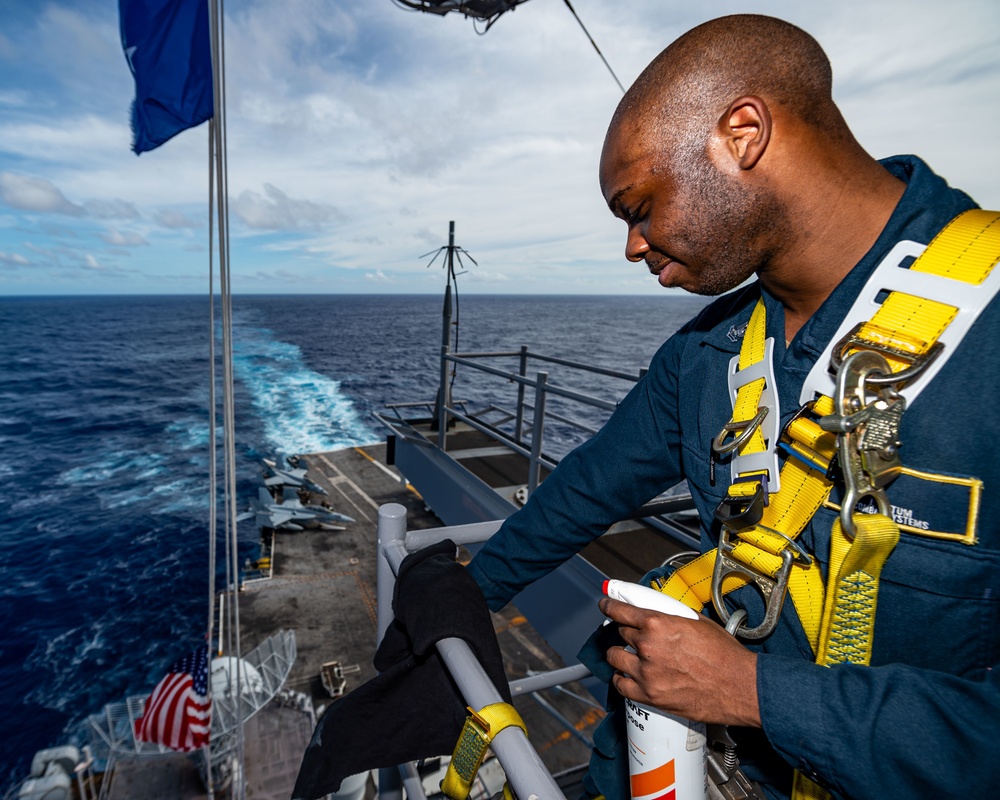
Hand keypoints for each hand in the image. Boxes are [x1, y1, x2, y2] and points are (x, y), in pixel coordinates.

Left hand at [599, 596, 760, 726]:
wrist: (740, 686)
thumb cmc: (725, 656)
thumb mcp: (697, 622)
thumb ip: (672, 617)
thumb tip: (661, 613)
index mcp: (657, 624)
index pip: (620, 611)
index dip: (609, 607)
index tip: (606, 606)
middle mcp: (647, 646)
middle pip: (620, 634)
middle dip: (627, 633)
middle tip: (635, 636)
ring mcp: (646, 673)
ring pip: (615, 658)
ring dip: (620, 655)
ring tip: (630, 657)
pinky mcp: (650, 695)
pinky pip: (621, 685)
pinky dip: (622, 679)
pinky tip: (628, 676)